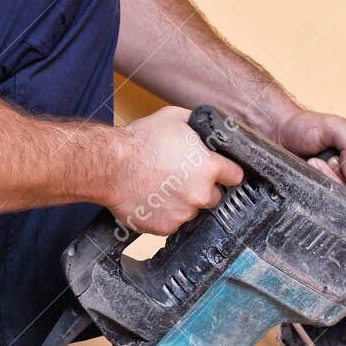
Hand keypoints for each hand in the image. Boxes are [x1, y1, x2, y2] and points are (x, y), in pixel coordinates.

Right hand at [109, 106, 244, 235]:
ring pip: (190, 211)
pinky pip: (171, 223)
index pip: (235, 176)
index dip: (227, 172)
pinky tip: (151, 200)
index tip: (222, 173)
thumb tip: (204, 126)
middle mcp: (200, 194)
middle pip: (214, 197)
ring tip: (161, 188)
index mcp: (208, 167)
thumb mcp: (173, 118)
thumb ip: (196, 124)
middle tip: (182, 179)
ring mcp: (183, 214)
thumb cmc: (139, 141)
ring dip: (181, 203)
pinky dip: (163, 214)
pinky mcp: (165, 227)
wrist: (111, 165)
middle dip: (202, 189)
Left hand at [275, 109, 345, 191]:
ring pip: (339, 196)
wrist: (278, 133)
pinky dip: (315, 186)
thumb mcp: (335, 126)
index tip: (337, 156)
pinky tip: (308, 171)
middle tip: (325, 159)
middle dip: (338, 174)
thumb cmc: (306, 126)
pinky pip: (322, 200)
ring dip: (325, 178)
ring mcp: (331, 183)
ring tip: (312, 162)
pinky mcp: (317, 191)